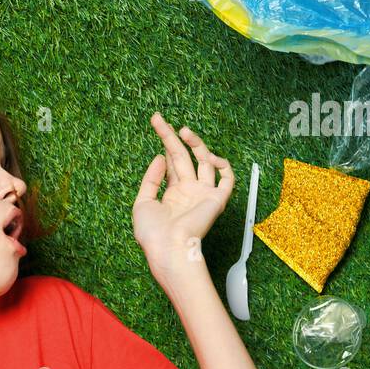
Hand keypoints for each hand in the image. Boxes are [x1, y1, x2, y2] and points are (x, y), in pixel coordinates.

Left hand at [132, 113, 234, 281]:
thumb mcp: (142, 203)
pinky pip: (228, 179)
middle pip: (183, 158)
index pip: (171, 164)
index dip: (165, 146)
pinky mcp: (216, 199)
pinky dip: (224, 165)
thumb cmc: (153, 233)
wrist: (168, 248)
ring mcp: (203, 194)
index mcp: (172, 195)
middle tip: (160, 120)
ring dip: (195, 144)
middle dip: (172, 138)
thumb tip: (159, 157)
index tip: (157, 127)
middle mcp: (189, 192)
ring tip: (182, 131)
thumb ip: (150, 179)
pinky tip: (210, 155)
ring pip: (204, 162)